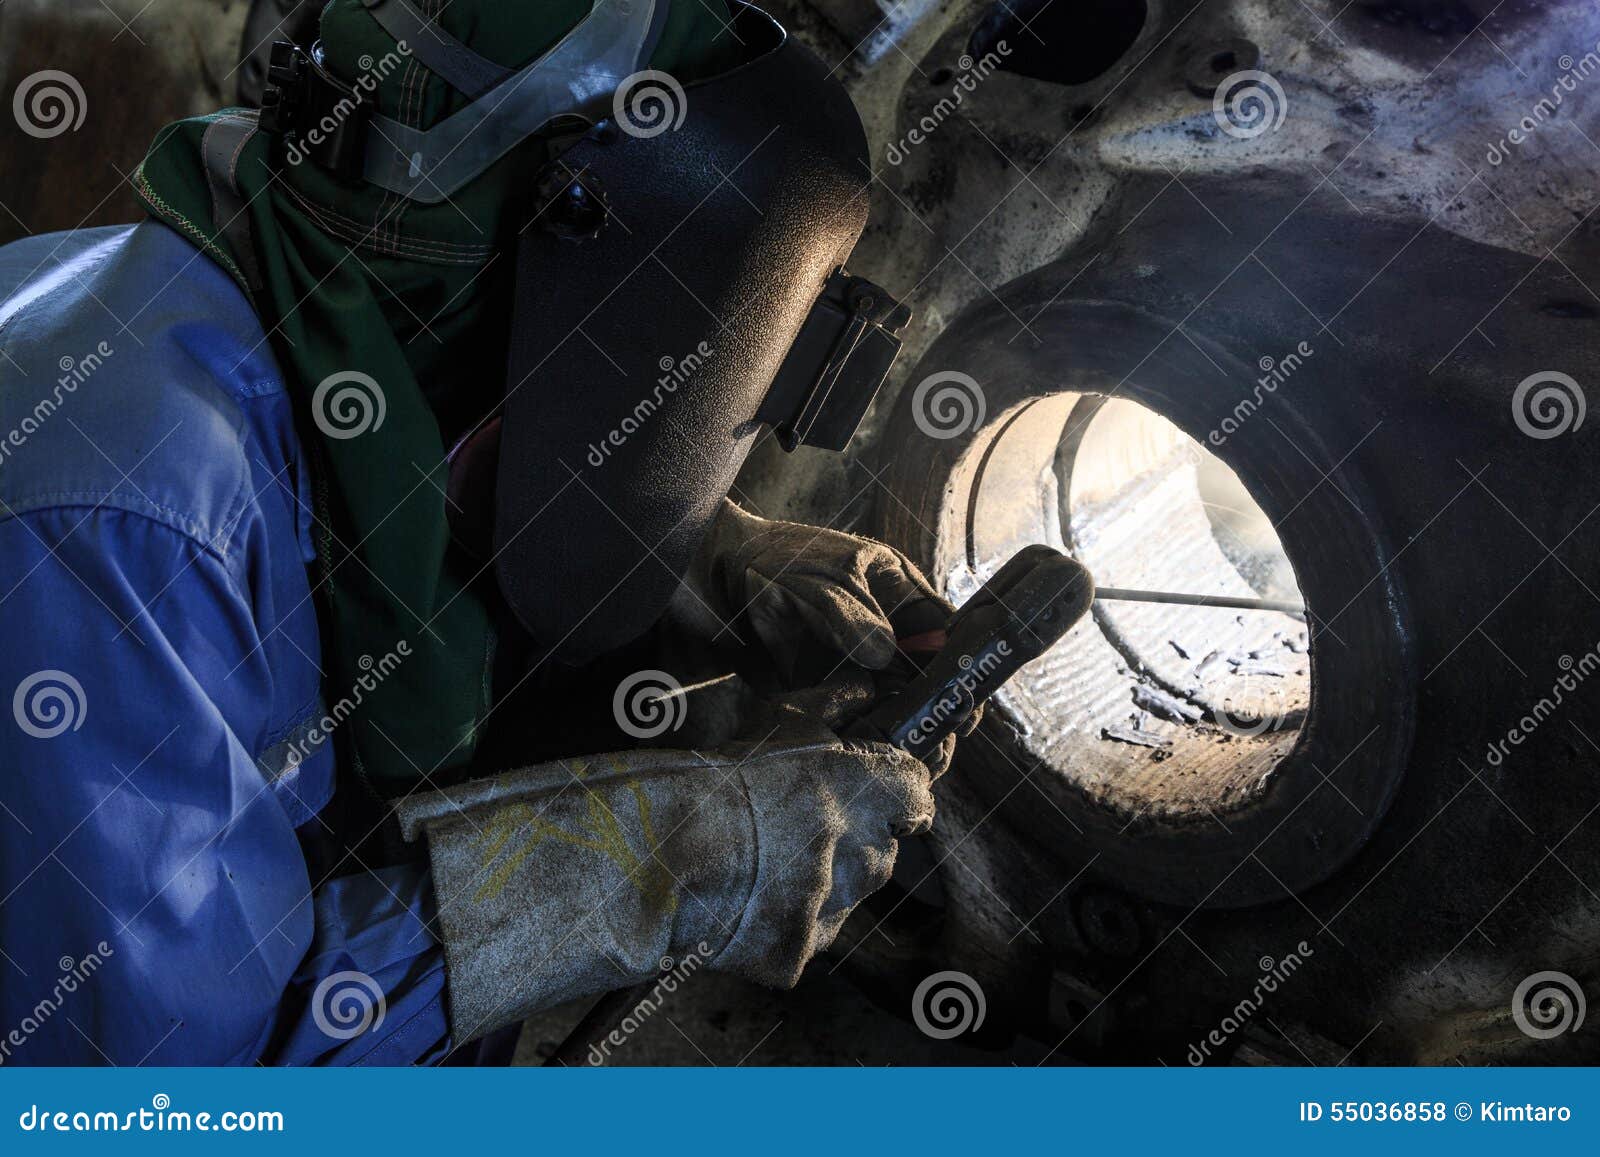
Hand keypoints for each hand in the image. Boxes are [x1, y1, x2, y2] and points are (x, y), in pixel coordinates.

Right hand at [398, 713, 932, 1035]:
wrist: (647, 853)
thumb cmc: (709, 776)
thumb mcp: (776, 721)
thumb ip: (833, 707)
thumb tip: (868, 693)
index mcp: (865, 790)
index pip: (920, 792)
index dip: (900, 792)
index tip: (883, 793)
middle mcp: (862, 852)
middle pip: (882, 848)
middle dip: (851, 839)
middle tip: (798, 828)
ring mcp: (832, 910)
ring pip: (846, 895)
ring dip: (821, 882)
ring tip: (761, 863)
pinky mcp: (800, 956)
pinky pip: (805, 938)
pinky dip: (783, 924)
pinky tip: (743, 900)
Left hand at [671, 500, 979, 777]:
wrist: (706, 576)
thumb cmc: (770, 559)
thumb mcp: (820, 579)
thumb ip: (851, 617)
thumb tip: (883, 656)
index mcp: (896, 592)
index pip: (946, 634)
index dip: (961, 668)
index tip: (964, 703)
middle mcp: (882, 631)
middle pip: (925, 680)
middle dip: (937, 713)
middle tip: (942, 744)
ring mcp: (852, 663)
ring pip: (893, 707)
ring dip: (905, 735)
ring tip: (915, 762)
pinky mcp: (823, 690)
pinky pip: (853, 721)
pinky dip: (863, 740)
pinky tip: (870, 759)